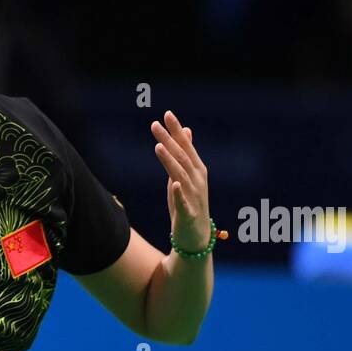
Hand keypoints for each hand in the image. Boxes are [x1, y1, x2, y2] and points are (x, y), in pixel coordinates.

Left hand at [151, 110, 210, 252]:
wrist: (196, 236)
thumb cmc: (189, 202)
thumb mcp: (186, 175)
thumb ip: (185, 154)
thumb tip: (185, 131)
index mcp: (196, 169)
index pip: (185, 146)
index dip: (176, 131)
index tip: (166, 114)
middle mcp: (197, 180)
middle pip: (181, 157)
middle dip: (169, 140)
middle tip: (155, 125)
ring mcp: (193, 196)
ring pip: (181, 175)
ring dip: (170, 161)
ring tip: (159, 146)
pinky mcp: (188, 213)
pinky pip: (183, 202)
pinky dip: (179, 193)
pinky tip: (174, 184)